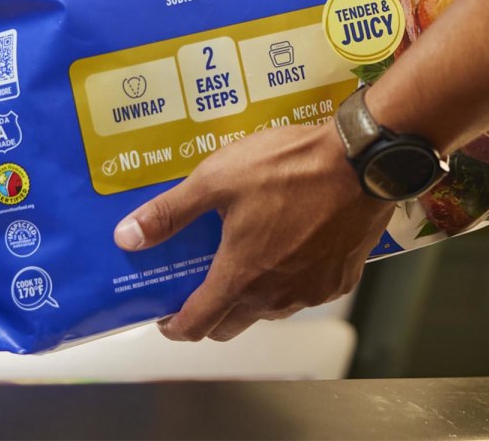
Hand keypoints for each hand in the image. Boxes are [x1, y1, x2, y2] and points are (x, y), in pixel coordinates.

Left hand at [114, 122, 392, 341]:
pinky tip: (287, 243)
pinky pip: (303, 292)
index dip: (174, 326)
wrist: (361, 162)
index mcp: (240, 277)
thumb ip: (170, 213)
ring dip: (250, 293)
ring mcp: (310, 292)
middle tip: (200, 279)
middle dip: (209, 312)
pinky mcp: (339, 281)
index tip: (165, 313)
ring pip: (268, 309)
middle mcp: (274, 298)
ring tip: (245, 252)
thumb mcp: (217, 180)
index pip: (196, 326)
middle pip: (231, 325)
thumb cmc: (288, 169)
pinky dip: (288, 279)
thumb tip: (127, 238)